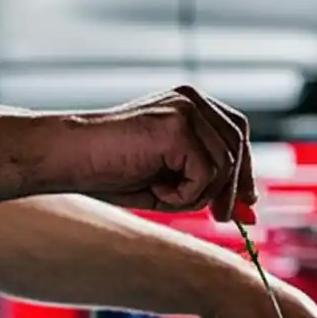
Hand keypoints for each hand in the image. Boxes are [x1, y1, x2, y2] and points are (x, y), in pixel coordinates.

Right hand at [66, 86, 257, 221]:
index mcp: (190, 104)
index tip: (246, 204)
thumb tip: (250, 212)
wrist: (67, 158)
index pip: (236, 132)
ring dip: (196, 194)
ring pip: (224, 166)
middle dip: (232, 189)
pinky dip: (183, 194)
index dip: (244, 171)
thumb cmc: (108, 169)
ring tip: (161, 193)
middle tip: (223, 218)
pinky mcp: (177, 126)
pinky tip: (154, 188)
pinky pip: (204, 175)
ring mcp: (186, 109)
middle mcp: (192, 99)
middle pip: (238, 148)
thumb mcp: (169, 179)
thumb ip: (207, 186)